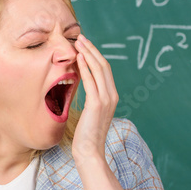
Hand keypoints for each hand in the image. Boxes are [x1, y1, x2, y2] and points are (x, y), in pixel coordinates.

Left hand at [73, 33, 118, 161]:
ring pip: (99, 70)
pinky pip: (91, 81)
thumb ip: (92, 98)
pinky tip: (78, 58)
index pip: (105, 70)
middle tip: (80, 37)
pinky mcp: (97, 104)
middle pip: (104, 66)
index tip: (85, 44)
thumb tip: (83, 85)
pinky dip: (85, 67)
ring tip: (78, 42)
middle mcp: (112, 95)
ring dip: (88, 53)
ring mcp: (106, 99)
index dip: (95, 55)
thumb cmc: (87, 135)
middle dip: (91, 49)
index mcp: (112, 96)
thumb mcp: (91, 113)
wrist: (90, 152)